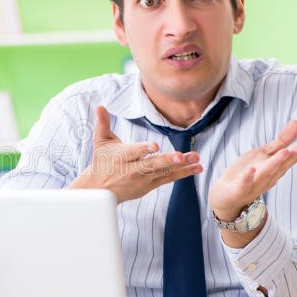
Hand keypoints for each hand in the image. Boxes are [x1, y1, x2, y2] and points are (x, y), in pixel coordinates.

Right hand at [68, 106, 202, 203]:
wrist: (100, 190)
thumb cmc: (102, 161)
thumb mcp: (101, 142)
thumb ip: (102, 123)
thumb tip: (100, 106)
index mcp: (121, 156)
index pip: (133, 152)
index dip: (144, 149)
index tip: (155, 146)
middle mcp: (132, 169)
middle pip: (151, 164)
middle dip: (167, 161)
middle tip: (181, 156)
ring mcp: (142, 179)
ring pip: (163, 172)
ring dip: (182, 166)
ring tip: (196, 159)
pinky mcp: (150, 185)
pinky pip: (168, 178)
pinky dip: (183, 174)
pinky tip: (196, 167)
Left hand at [208, 120, 296, 220]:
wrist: (226, 196)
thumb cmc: (249, 173)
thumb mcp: (265, 154)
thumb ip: (281, 141)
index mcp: (275, 169)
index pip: (290, 158)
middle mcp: (268, 177)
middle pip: (281, 166)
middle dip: (292, 156)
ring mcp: (254, 185)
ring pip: (265, 174)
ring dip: (274, 164)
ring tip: (284, 152)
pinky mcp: (239, 190)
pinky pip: (244, 184)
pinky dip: (248, 178)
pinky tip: (251, 170)